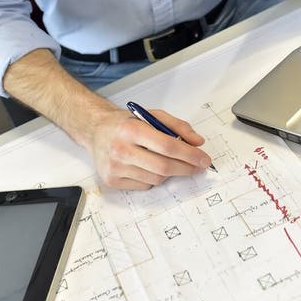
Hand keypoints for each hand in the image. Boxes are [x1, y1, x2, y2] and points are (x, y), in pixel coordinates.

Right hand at [87, 105, 211, 188]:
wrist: (96, 130)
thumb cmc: (126, 123)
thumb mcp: (151, 115)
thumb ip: (177, 126)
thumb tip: (198, 142)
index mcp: (131, 129)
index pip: (167, 145)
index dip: (189, 154)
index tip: (204, 159)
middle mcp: (120, 149)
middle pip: (163, 166)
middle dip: (186, 168)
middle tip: (198, 166)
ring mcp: (115, 167)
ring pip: (155, 179)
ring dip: (170, 173)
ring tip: (170, 162)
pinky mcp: (111, 181)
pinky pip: (144, 186)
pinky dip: (154, 178)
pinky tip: (149, 167)